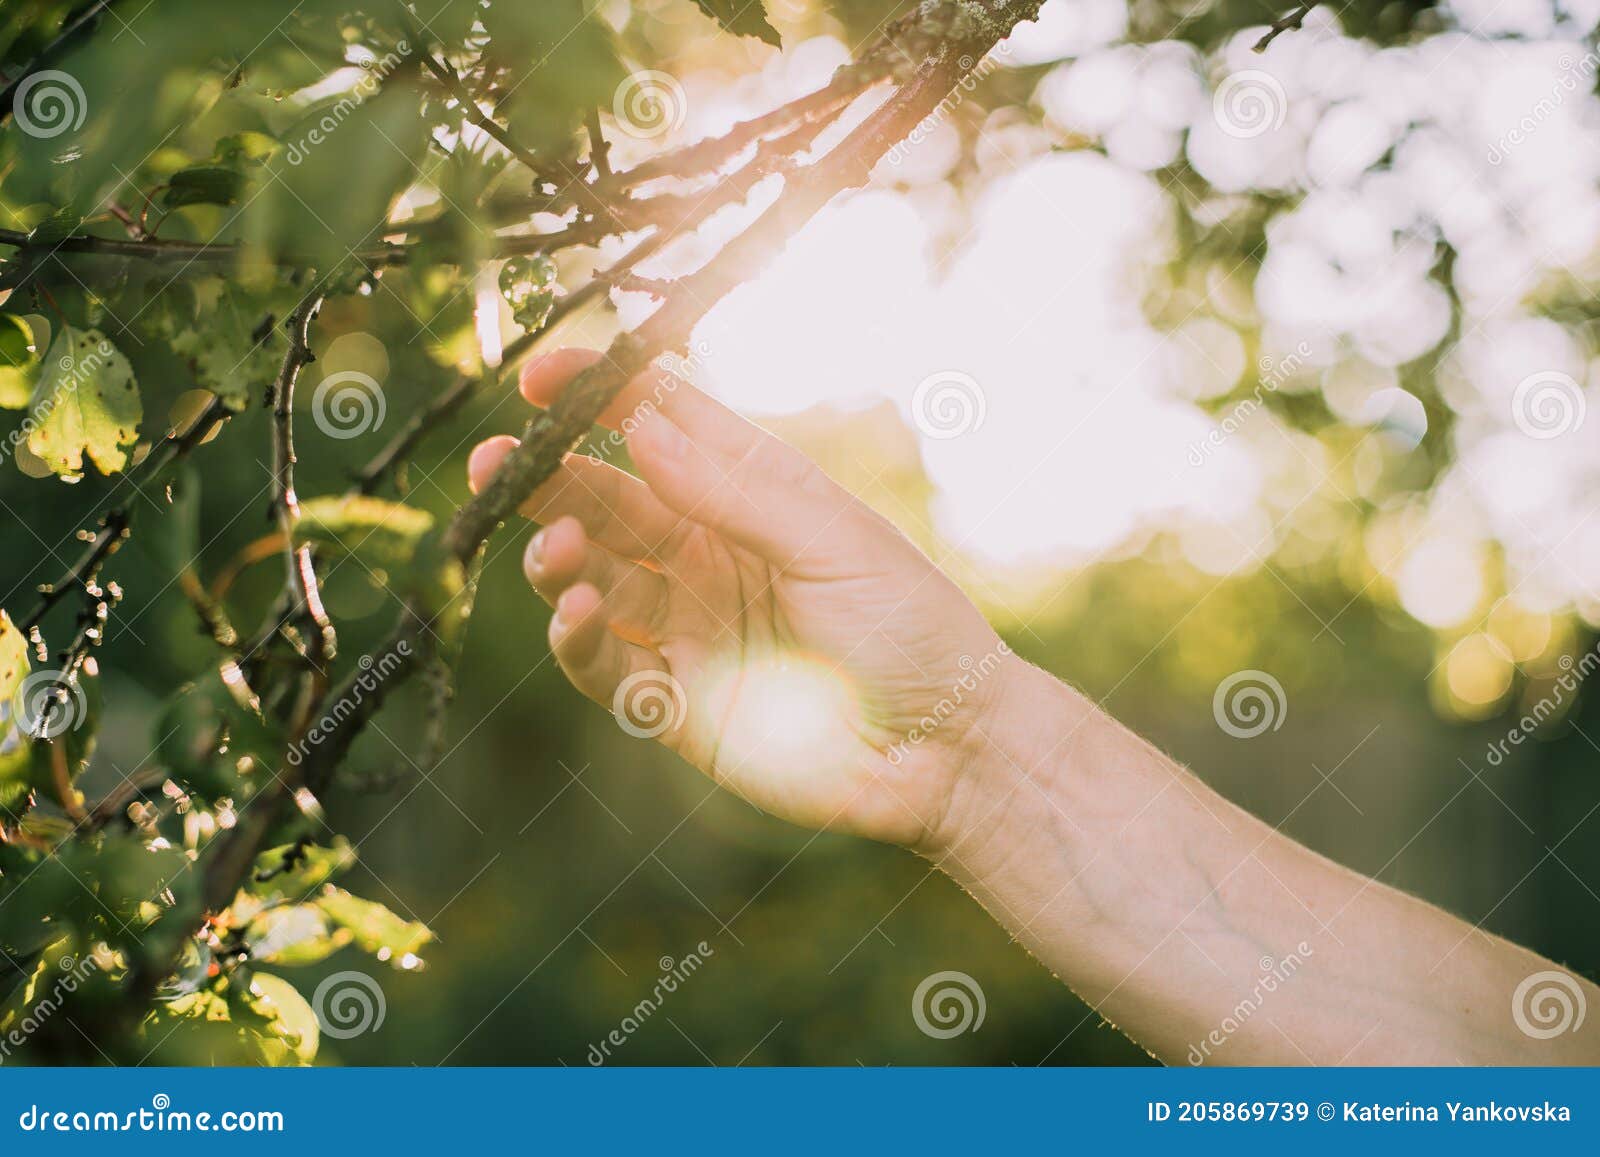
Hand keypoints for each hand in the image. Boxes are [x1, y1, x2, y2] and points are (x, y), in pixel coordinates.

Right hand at [468, 348, 1018, 847]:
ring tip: (558, 545)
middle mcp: (706, 554)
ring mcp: (686, 627)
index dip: (598, 398)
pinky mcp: (673, 703)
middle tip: (500, 463)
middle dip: (547, 476)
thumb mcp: (833, 542)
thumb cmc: (912, 628)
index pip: (659, 428)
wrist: (945, 749)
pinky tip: (575, 610)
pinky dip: (573, 636)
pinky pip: (601, 664)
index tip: (541, 378)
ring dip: (557, 554)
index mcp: (750, 497)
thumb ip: (734, 493)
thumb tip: (638, 429)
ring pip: (590, 577)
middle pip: (606, 500)